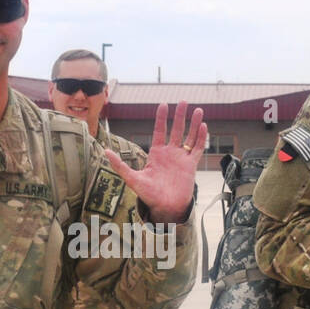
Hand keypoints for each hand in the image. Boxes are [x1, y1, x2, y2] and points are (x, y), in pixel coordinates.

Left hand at [105, 101, 205, 223]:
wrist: (166, 207)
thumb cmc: (149, 195)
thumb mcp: (132, 178)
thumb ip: (120, 165)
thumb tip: (105, 152)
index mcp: (156, 153)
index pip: (160, 130)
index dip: (162, 118)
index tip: (163, 104)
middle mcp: (170, 153)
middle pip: (176, 129)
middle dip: (180, 115)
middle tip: (183, 101)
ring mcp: (181, 158)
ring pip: (189, 137)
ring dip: (194, 123)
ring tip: (198, 110)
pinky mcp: (191, 165)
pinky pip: (197, 149)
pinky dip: (201, 138)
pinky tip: (204, 126)